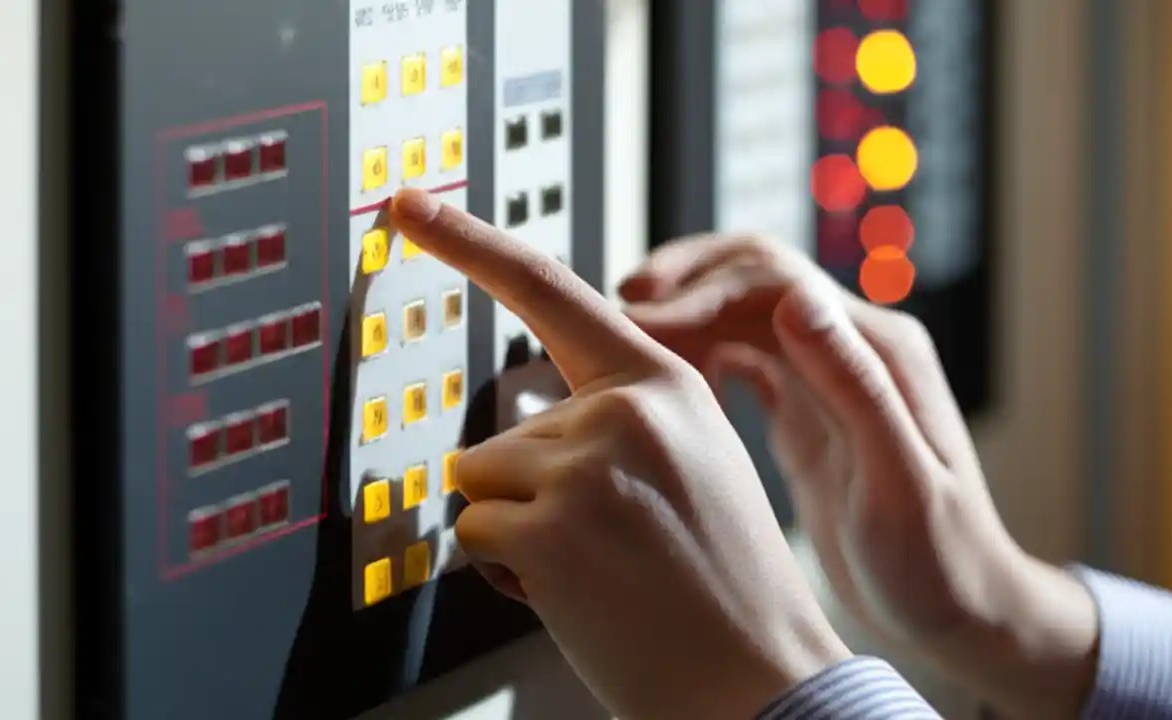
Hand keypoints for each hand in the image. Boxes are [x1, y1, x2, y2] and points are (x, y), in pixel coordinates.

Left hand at [390, 191, 850, 719]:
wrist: (763, 681)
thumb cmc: (725, 586)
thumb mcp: (694, 463)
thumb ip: (620, 419)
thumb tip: (527, 425)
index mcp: (663, 384)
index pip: (548, 290)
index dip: (467, 242)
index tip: (408, 205)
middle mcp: (626, 410)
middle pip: (498, 435)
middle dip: (529, 498)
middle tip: (611, 547)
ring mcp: (588, 466)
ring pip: (476, 484)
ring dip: (518, 535)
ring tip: (601, 571)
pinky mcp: (552, 528)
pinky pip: (473, 535)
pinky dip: (508, 575)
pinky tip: (581, 599)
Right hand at [620, 235, 1098, 719]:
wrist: (962, 612)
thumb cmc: (941, 565)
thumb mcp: (903, 485)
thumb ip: (856, 388)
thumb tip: (794, 301)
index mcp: (878, 350)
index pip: (774, 281)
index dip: (700, 290)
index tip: (636, 320)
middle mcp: (850, 348)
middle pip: (751, 279)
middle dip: (681, 284)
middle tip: (614, 310)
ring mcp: (825, 376)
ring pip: (737, 315)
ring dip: (679, 318)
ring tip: (620, 345)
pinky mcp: (803, 409)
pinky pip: (739, 358)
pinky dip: (693, 357)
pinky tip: (657, 384)